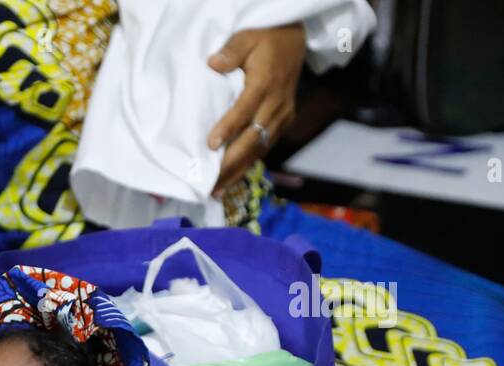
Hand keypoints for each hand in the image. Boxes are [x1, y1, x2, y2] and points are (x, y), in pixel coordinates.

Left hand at [206, 23, 306, 196]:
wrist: (294, 43)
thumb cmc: (264, 40)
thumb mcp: (246, 37)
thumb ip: (231, 51)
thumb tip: (213, 64)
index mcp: (266, 83)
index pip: (245, 109)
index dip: (229, 128)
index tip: (211, 144)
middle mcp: (277, 103)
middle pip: (253, 138)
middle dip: (231, 162)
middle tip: (210, 182)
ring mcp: (283, 115)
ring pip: (260, 148)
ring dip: (239, 170)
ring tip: (217, 189)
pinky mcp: (284, 122)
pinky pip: (265, 146)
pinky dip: (248, 163)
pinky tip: (232, 178)